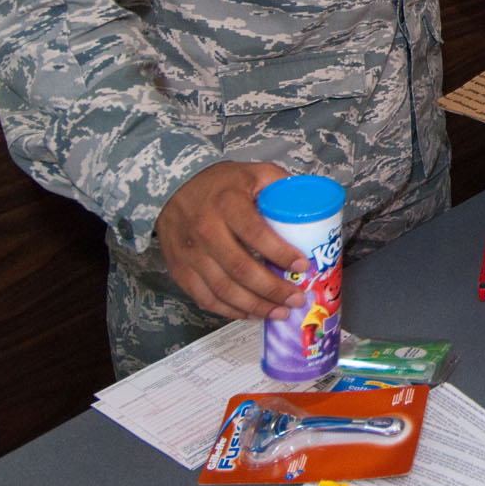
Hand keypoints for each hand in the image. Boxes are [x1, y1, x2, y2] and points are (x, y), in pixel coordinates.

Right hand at [156, 162, 308, 320]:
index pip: (256, 234)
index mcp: (227, 203)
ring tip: (280, 312)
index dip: (281, 253)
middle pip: (241, 269)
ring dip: (255, 306)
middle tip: (296, 298)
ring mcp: (190, 254)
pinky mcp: (180, 270)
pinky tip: (251, 313)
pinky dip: (230, 311)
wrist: (172, 189)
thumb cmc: (219, 184)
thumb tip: (312, 204)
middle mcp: (205, 230)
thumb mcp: (252, 172)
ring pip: (224, 290)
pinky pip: (206, 298)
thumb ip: (280, 184)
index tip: (302, 265)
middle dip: (273, 289)